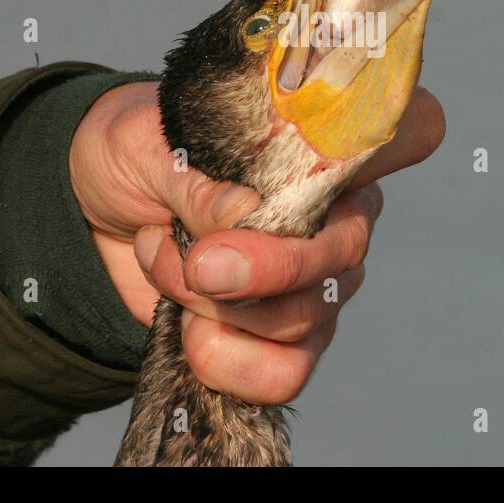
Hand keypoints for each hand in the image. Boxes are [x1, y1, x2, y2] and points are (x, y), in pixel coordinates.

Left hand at [69, 81, 445, 403]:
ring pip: (305, 316)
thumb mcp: (147, 145)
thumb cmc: (137, 153)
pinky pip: (285, 373)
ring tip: (171, 266)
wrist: (95, 211)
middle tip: (200, 262)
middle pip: (346, 250)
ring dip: (218, 304)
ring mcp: (315, 281)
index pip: (408, 130)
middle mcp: (337, 213)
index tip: (340, 155)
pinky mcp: (280, 339)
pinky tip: (188, 326)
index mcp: (321, 144)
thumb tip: (243, 215)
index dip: (402, 140)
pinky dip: (225, 360)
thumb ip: (197, 179)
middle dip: (268, 266)